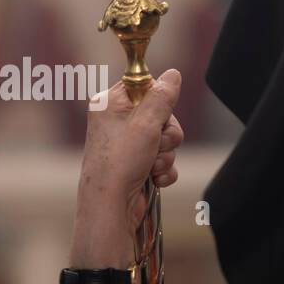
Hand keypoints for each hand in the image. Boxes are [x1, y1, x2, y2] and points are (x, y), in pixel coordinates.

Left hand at [65, 69, 183, 283]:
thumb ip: (162, 97)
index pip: (144, 85)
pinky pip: (164, 159)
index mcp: (109, 104)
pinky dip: (164, 170)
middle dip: (166, 132)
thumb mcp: (144, 124)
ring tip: (151, 165)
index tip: (158, 113)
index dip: (158, 99)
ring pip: (165, 138)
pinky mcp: (138, 166)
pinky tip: (154, 179)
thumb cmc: (119, 163)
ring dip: (166, 154)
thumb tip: (173, 74)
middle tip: (156, 144)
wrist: (111, 208)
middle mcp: (117, 123)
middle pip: (161, 113)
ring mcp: (128, 146)